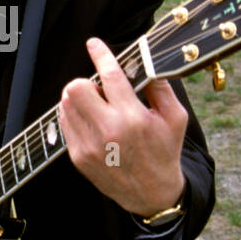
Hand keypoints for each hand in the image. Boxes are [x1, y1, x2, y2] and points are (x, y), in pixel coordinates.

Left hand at [58, 36, 186, 217]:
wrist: (151, 195)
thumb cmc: (165, 152)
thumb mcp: (175, 119)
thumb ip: (162, 87)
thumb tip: (147, 63)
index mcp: (133, 118)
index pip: (109, 76)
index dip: (100, 54)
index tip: (94, 44)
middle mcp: (109, 130)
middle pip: (76, 88)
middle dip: (86, 81)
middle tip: (98, 89)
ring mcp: (90, 145)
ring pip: (66, 104)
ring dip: (78, 98)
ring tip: (96, 107)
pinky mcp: (79, 157)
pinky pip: (65, 123)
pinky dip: (75, 116)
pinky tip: (91, 121)